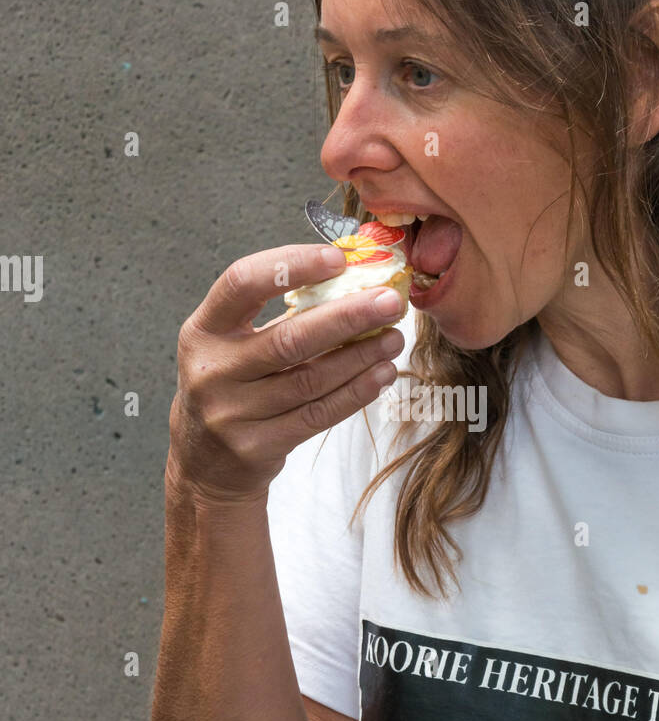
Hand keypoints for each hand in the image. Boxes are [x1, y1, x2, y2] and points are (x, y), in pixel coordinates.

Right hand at [167, 243, 405, 505]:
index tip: (338, 258)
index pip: (242, 282)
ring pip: (311, 380)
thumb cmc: (231, 384)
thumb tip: (351, 278)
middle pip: (289, 338)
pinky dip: (356, 392)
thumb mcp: (230, 343)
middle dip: (347, 316)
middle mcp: (212, 370)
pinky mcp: (257, 446)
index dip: (292, 266)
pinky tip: (381, 374)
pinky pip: (318, 415)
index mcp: (203, 329)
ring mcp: (232, 413)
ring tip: (394, 338)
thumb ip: (274, 312)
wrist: (206, 462)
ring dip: (361, 357)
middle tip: (389, 301)